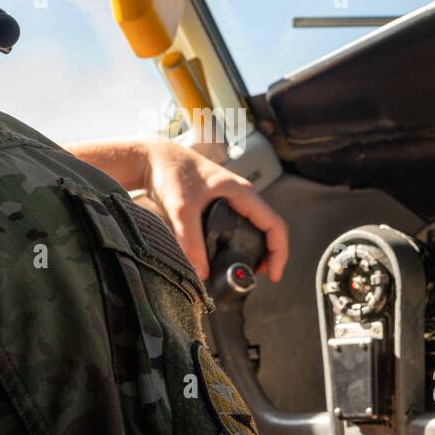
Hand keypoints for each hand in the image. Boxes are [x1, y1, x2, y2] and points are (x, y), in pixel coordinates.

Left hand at [142, 141, 288, 282]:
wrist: (155, 158)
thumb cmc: (171, 173)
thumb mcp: (181, 209)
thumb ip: (191, 241)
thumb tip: (202, 273)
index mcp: (242, 193)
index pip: (274, 224)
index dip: (279, 252)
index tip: (272, 275)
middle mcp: (241, 196)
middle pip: (268, 228)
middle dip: (269, 254)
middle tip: (257, 276)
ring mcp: (232, 200)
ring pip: (256, 227)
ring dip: (257, 250)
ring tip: (245, 270)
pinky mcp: (219, 205)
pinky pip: (241, 226)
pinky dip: (241, 244)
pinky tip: (229, 257)